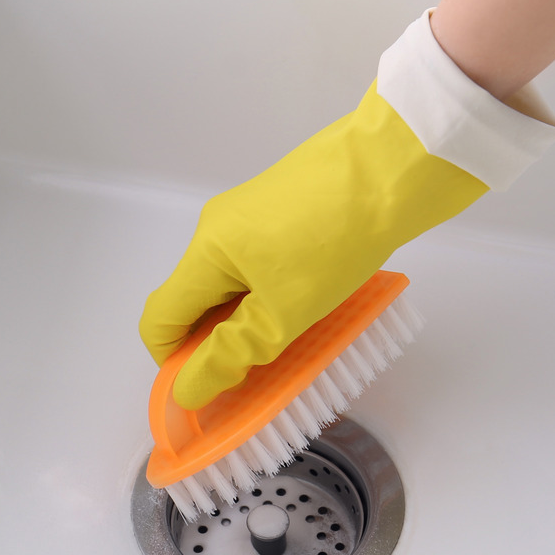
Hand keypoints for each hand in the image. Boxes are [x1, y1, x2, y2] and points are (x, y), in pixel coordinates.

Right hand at [139, 82, 484, 408]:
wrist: (395, 164)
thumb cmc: (336, 237)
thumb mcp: (283, 311)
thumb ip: (231, 353)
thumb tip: (186, 388)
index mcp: (205, 251)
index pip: (159, 319)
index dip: (173, 363)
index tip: (211, 390)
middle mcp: (218, 228)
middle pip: (196, 302)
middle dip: (218, 344)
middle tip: (263, 374)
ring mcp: (251, 214)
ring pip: (231, 284)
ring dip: (251, 321)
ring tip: (297, 341)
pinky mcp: (284, 209)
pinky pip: (259, 264)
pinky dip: (273, 293)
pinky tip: (314, 304)